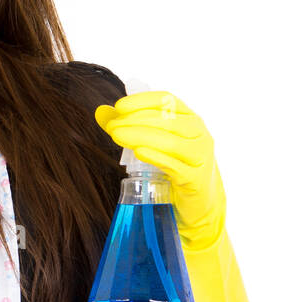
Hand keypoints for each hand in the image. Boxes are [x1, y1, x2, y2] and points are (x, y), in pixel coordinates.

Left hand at [94, 91, 225, 250]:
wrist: (199, 201)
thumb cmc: (175, 165)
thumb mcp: (154, 142)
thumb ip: (128, 125)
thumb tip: (101, 112)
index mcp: (189, 118)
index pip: (167, 100)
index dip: (142, 101)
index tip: (118, 106)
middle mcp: (199, 133)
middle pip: (167, 120)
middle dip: (135, 120)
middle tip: (111, 126)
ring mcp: (200, 156)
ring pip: (170, 142)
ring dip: (140, 136)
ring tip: (116, 136)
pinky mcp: (196, 179)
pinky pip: (174, 166)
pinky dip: (156, 157)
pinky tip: (138, 152)